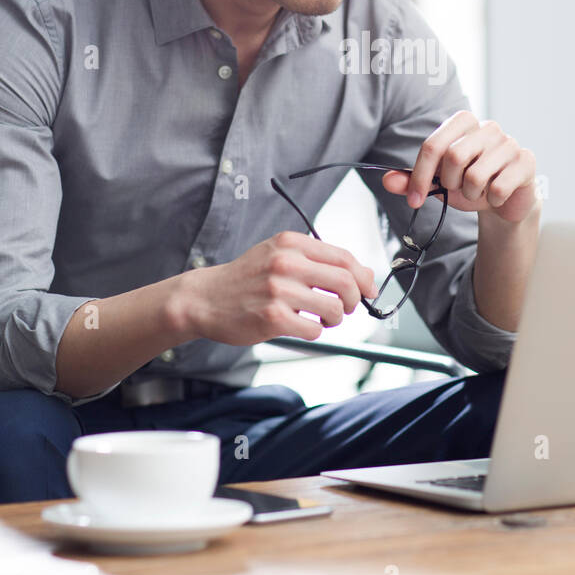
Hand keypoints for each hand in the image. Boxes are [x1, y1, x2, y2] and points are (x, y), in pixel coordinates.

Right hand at [173, 232, 379, 346]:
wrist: (205, 298)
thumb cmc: (248, 278)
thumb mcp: (279, 255)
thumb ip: (319, 260)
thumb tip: (365, 275)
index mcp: (291, 243)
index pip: (344, 258)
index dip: (363, 276)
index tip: (368, 289)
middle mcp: (286, 263)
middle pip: (345, 282)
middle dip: (354, 300)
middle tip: (347, 308)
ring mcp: (279, 290)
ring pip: (334, 309)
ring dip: (335, 319)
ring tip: (321, 318)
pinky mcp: (272, 317)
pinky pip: (314, 329)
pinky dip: (315, 331)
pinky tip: (300, 326)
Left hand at [380, 111, 539, 224]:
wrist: (505, 200)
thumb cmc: (469, 185)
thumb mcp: (438, 184)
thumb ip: (411, 180)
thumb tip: (387, 180)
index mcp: (463, 123)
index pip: (433, 145)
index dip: (420, 175)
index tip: (414, 200)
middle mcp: (488, 127)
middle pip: (454, 157)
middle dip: (450, 184)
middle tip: (457, 190)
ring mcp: (510, 143)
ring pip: (476, 176)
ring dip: (471, 195)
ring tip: (479, 191)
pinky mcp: (526, 161)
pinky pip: (498, 188)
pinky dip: (492, 200)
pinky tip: (497, 196)